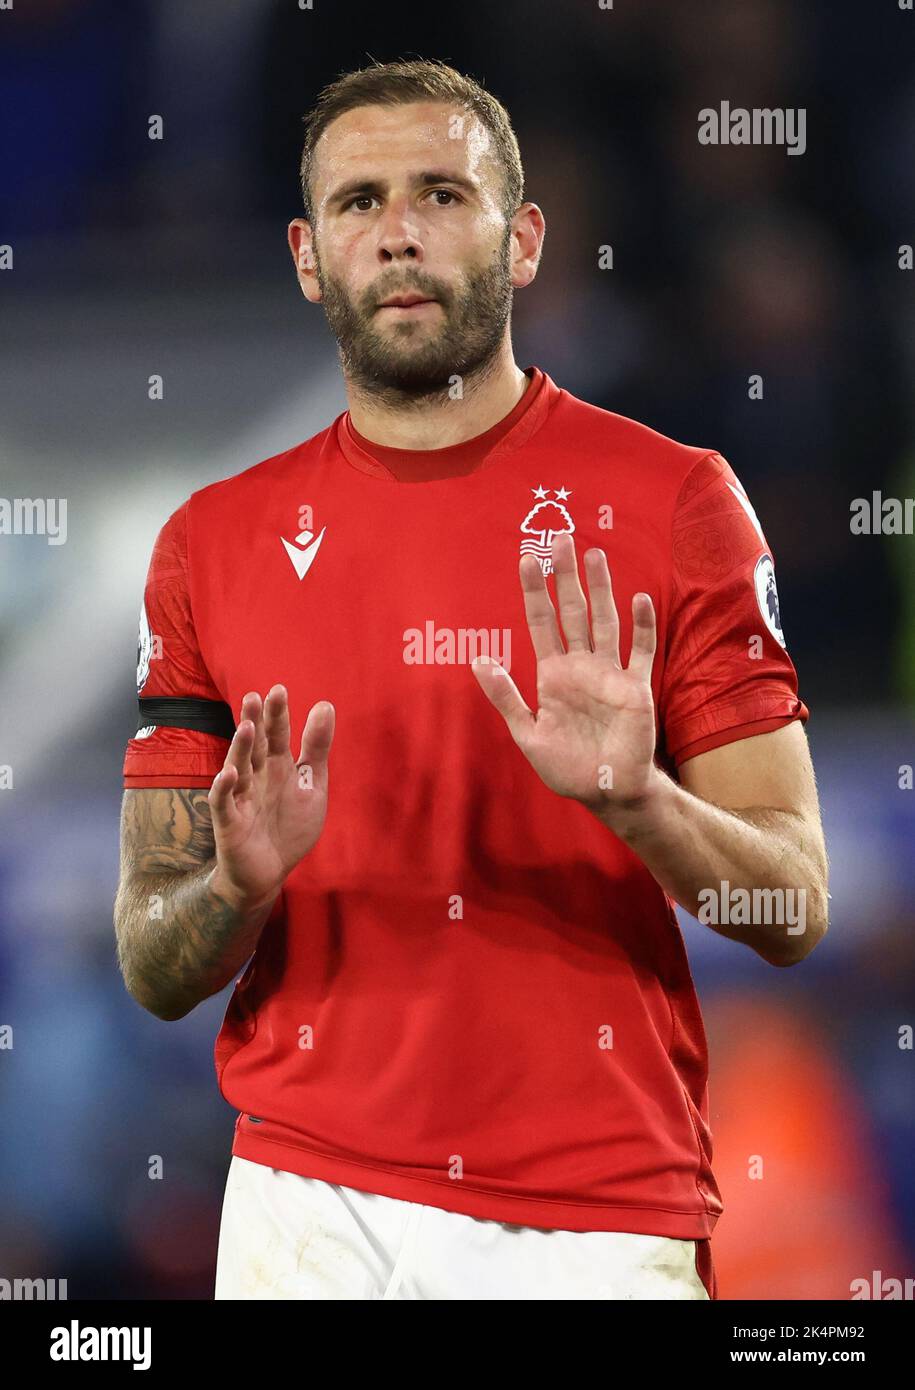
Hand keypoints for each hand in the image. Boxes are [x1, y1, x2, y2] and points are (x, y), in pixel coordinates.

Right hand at [208, 686, 333, 908]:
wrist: (271, 872)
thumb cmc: (289, 826)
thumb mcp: (311, 785)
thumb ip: (316, 747)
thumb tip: (325, 704)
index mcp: (277, 767)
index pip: (276, 735)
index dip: (277, 715)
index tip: (279, 690)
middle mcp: (256, 777)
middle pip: (255, 746)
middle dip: (254, 722)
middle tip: (255, 697)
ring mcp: (241, 798)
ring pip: (238, 768)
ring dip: (240, 748)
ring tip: (247, 728)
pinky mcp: (229, 823)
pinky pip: (223, 803)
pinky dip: (224, 788)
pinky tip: (229, 773)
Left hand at [471, 533, 658, 816]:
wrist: (605, 790)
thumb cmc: (565, 766)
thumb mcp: (527, 733)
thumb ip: (506, 696)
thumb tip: (478, 660)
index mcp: (553, 674)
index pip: (541, 622)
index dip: (534, 592)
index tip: (526, 560)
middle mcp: (581, 666)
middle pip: (573, 611)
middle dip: (567, 576)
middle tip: (561, 538)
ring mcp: (609, 674)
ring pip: (604, 621)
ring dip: (601, 589)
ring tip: (595, 555)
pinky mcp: (635, 688)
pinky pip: (640, 652)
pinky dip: (642, 627)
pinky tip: (638, 600)